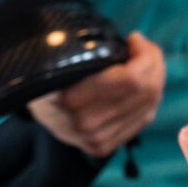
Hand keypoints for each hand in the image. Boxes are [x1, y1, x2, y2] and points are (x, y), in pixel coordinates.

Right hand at [29, 32, 164, 158]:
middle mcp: (84, 123)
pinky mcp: (102, 147)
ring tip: (145, 63)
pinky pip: (143, 120)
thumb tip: (136, 42)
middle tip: (145, 48)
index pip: (132, 79)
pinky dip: (149, 100)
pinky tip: (142, 86)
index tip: (135, 39)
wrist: (33, 106)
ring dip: (154, 80)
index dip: (145, 55)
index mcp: (71, 97)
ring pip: (149, 106)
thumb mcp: (61, 53)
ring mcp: (94, 139)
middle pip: (145, 91)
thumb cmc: (49, 72)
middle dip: (153, 63)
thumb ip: (95, 49)